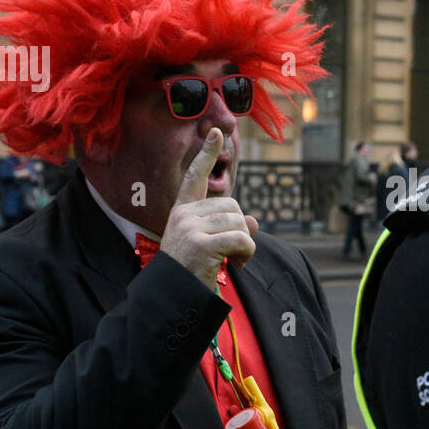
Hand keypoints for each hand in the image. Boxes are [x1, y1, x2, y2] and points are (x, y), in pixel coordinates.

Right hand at [159, 129, 259, 289]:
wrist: (174, 297)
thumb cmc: (193, 271)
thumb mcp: (212, 244)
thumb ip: (231, 228)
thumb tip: (253, 222)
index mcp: (182, 211)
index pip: (195, 177)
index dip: (207, 155)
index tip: (216, 131)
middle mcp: (182, 215)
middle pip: (232, 206)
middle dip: (240, 229)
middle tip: (233, 252)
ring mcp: (189, 228)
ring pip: (239, 221)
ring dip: (245, 244)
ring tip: (234, 260)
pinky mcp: (200, 244)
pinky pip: (241, 238)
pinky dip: (247, 252)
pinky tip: (237, 265)